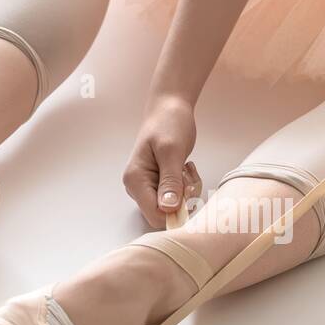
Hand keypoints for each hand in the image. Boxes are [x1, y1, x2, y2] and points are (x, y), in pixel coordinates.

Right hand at [123, 95, 201, 226]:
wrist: (169, 108)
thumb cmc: (168, 124)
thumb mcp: (172, 151)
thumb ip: (170, 181)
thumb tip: (168, 208)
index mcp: (135, 181)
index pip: (155, 215)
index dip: (176, 211)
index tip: (188, 189)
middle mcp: (137, 188)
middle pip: (165, 213)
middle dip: (183, 199)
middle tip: (187, 174)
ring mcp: (147, 187)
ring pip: (173, 207)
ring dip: (187, 191)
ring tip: (186, 168)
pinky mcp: (158, 184)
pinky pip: (176, 198)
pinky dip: (187, 187)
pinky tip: (185, 168)